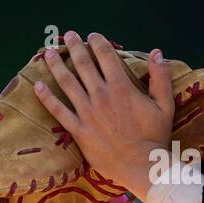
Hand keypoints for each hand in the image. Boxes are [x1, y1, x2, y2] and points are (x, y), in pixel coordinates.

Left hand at [33, 31, 174, 200]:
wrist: (142, 166)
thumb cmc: (155, 137)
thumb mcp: (165, 105)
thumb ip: (160, 77)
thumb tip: (158, 52)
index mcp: (121, 87)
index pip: (106, 56)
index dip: (98, 42)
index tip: (92, 35)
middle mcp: (101, 95)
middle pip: (83, 64)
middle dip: (75, 46)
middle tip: (68, 36)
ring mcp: (87, 112)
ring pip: (67, 82)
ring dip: (56, 65)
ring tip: (49, 52)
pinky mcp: (78, 130)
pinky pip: (58, 111)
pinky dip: (47, 97)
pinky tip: (38, 86)